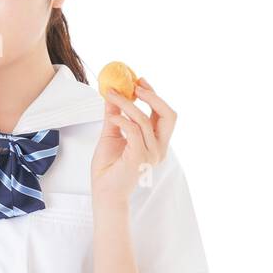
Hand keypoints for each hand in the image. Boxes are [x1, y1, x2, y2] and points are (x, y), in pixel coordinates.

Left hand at [90, 77, 176, 203]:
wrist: (103, 191)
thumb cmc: (108, 168)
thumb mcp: (111, 134)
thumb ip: (114, 115)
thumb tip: (112, 95)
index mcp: (156, 142)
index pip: (164, 115)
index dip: (154, 95)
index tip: (139, 80)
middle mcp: (159, 148)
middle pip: (169, 115)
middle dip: (153, 96)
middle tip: (134, 85)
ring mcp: (151, 154)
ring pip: (145, 120)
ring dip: (126, 104)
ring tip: (111, 96)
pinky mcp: (139, 158)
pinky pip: (133, 131)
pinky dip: (122, 120)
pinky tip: (111, 117)